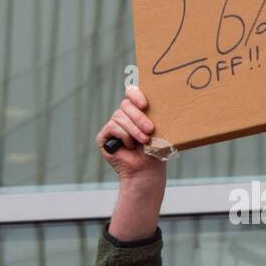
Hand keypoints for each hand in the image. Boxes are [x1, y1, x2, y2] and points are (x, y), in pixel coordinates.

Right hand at [96, 87, 165, 240]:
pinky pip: (112, 127)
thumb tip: (162, 98)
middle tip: (150, 129)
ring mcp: (112, 126)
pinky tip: (130, 146)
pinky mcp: (104, 136)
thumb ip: (154, 114)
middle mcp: (123, 117)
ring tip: (144, 140)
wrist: (147, 171)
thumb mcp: (158, 129)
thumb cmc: (155, 151)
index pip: (131, 93)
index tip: (145, 104)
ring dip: (133, 129)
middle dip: (138, 117)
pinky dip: (124, 136)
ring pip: (119, 116)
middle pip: (126, 105)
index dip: (135, 95)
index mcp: (136, 111)